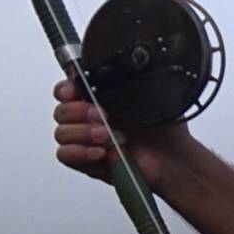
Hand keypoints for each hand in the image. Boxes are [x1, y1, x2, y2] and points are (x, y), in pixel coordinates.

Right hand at [50, 79, 193, 189]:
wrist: (173, 159)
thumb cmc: (163, 130)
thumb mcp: (143, 96)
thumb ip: (118, 83)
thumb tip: (101, 71)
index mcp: (99, 99)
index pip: (66, 90)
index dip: (66, 89)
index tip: (76, 91)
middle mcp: (90, 119)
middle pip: (60, 111)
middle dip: (78, 111)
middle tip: (103, 116)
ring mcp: (87, 141)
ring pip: (61, 133)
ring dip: (82, 133)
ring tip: (107, 136)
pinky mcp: (88, 161)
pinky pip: (65, 155)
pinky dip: (80, 152)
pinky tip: (100, 152)